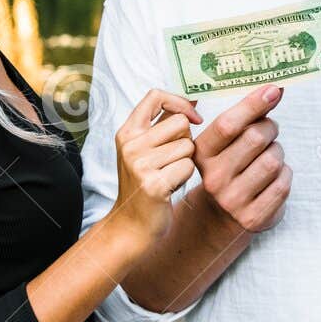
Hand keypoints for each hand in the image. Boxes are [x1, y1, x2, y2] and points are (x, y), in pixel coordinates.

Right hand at [106, 89, 201, 248]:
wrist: (131, 225)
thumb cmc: (145, 184)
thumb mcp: (144, 149)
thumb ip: (163, 124)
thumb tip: (193, 99)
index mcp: (127, 132)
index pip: (155, 96)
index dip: (179, 101)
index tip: (193, 117)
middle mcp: (130, 145)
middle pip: (180, 123)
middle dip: (187, 140)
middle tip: (174, 159)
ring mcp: (140, 165)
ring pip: (188, 146)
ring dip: (187, 161)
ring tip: (170, 174)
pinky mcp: (154, 184)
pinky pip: (188, 167)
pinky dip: (186, 176)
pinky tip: (172, 186)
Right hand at [192, 85, 289, 233]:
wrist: (220, 215)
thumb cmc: (228, 166)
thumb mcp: (224, 143)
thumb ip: (245, 116)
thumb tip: (275, 89)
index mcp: (201, 153)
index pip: (227, 125)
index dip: (253, 104)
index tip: (274, 89)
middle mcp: (213, 178)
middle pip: (255, 138)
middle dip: (270, 128)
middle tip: (269, 130)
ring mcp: (232, 200)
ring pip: (273, 160)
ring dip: (278, 152)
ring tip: (268, 156)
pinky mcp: (253, 217)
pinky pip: (283, 183)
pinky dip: (285, 174)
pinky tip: (273, 177)